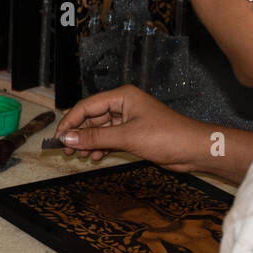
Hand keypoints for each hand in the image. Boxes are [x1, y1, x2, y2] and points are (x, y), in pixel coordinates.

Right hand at [55, 84, 206, 171]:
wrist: (194, 149)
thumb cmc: (167, 136)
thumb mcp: (126, 137)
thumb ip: (95, 137)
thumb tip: (67, 138)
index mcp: (122, 96)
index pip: (87, 106)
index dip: (70, 122)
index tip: (58, 138)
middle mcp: (123, 104)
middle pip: (91, 117)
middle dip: (78, 134)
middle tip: (66, 150)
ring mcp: (128, 119)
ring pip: (99, 129)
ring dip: (89, 142)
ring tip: (80, 156)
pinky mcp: (133, 133)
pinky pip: (109, 137)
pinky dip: (101, 146)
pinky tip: (96, 156)